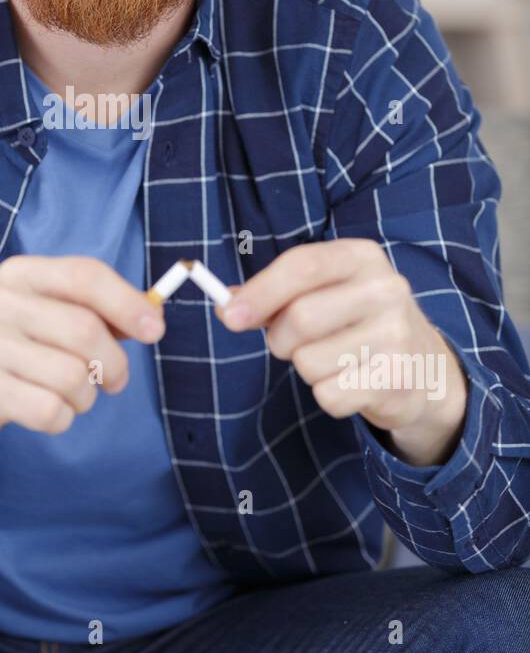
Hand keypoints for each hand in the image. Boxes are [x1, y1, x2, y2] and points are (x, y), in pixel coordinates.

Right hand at [0, 254, 164, 484]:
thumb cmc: (5, 347)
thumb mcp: (38, 312)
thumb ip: (91, 311)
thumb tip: (150, 318)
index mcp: (21, 274)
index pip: (85, 276)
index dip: (127, 303)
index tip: (154, 330)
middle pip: (85, 330)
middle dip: (114, 364)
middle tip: (113, 381)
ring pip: (72, 376)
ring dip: (86, 397)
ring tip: (72, 397)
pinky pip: (50, 410)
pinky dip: (62, 419)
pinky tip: (47, 412)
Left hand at [214, 238, 468, 464]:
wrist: (425, 366)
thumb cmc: (357, 320)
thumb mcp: (324, 291)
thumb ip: (273, 295)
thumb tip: (227, 307)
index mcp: (361, 257)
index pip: (303, 265)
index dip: (260, 291)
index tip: (230, 315)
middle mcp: (385, 289)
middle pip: (300, 318)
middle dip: (280, 339)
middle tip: (289, 344)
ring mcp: (396, 335)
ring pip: (308, 362)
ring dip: (305, 369)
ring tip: (332, 359)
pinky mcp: (397, 380)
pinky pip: (329, 396)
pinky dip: (327, 395)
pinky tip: (351, 381)